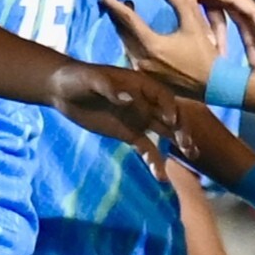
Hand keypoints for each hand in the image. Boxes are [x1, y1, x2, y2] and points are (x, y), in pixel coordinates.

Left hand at [50, 60, 188, 151]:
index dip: (170, 107)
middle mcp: (145, 102)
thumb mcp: (91, 80)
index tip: (172, 121)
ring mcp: (139, 119)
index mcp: (140, 85)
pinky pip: (147, 148)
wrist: (62, 91)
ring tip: (192, 155)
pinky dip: (154, 160)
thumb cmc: (77, 78)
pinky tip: (160, 176)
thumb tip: (128, 101)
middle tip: (188, 145)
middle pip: (170, 116)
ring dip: (179, 143)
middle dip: (182, 129)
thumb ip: (109, 89)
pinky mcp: (129, 134)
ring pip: (165, 132)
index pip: (162, 97)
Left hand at [98, 0, 219, 94]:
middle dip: (118, 18)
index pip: (129, 21)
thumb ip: (180, 3)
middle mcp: (142, 58)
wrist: (215, 86)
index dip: (116, 6)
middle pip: (123, 34)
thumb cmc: (206, 56)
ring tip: (125, 18)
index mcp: (152, 44)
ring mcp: (144, 70)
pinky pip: (134, 57)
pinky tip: (136, 38)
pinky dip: (132, 45)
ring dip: (125, 32)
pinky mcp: (149, 77)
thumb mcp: (194, 27)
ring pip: (128, 46)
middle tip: (113, 3)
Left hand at [126, 0, 254, 52]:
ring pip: (225, 20)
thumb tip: (210, 44)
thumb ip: (196, 19)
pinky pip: (210, 18)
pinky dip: (211, 32)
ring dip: (227, 39)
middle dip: (249, 39)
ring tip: (228, 60)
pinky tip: (210, 47)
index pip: (250, 9)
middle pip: (241, 17)